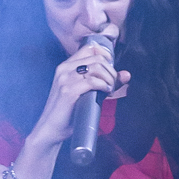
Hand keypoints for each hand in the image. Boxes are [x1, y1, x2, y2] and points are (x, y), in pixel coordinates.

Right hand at [27, 33, 128, 147]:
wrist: (51, 129)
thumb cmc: (69, 112)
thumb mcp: (87, 93)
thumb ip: (104, 81)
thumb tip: (127, 74)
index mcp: (65, 66)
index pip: (90, 48)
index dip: (106, 56)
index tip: (111, 71)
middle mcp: (64, 69)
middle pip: (97, 58)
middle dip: (111, 71)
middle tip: (112, 85)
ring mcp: (65, 79)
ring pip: (96, 67)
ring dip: (109, 78)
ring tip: (109, 89)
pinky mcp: (68, 91)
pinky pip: (92, 82)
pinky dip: (103, 86)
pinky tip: (106, 92)